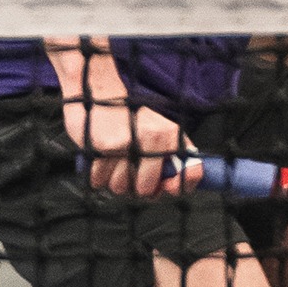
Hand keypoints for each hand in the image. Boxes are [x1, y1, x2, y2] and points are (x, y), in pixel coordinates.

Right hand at [62, 98, 198, 197]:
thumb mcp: (156, 133)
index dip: (177, 186)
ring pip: (120, 187)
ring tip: (113, 157)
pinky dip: (97, 173)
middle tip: (129, 167)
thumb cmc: (127, 121)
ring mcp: (131, 142)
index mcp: (171, 135)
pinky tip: (101, 155)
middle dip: (134, 185)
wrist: (99, 96)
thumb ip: (168, 160)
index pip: (190, 171)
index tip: (165, 186)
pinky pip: (99, 180)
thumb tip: (172, 188)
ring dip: (113, 178)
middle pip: (145, 190)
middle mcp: (155, 138)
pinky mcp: (108, 146)